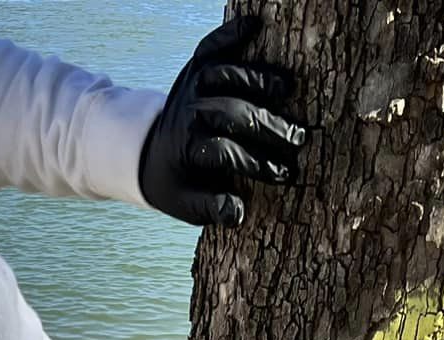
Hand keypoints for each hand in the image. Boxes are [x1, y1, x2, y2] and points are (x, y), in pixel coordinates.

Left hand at [139, 15, 304, 227]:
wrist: (144, 148)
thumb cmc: (175, 180)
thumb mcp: (185, 205)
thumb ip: (209, 209)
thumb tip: (238, 212)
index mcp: (186, 150)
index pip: (224, 154)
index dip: (256, 165)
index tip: (284, 175)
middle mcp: (188, 113)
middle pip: (231, 114)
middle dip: (267, 127)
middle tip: (298, 138)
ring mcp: (191, 87)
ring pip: (224, 76)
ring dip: (257, 79)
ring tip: (288, 88)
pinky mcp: (195, 68)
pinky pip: (210, 47)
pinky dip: (230, 32)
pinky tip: (255, 23)